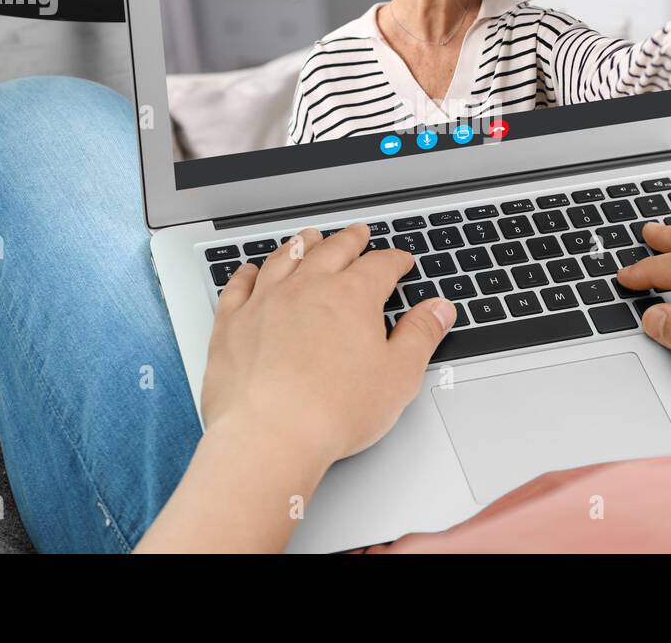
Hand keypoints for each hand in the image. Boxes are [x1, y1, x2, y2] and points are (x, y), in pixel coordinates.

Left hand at [201, 223, 454, 464]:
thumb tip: (438, 309)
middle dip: (350, 240)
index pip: (380, 265)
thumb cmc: (333, 411)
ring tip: (309, 238)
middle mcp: (307, 287)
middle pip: (332, 251)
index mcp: (351, 296)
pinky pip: (239, 286)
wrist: (269, 435)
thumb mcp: (399, 375)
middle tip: (358, 234)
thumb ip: (421, 335)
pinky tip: (249, 271)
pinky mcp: (232, 324)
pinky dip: (246, 274)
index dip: (394, 260)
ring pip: (285, 259)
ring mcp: (265, 302)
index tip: (400, 260)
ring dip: (301, 245)